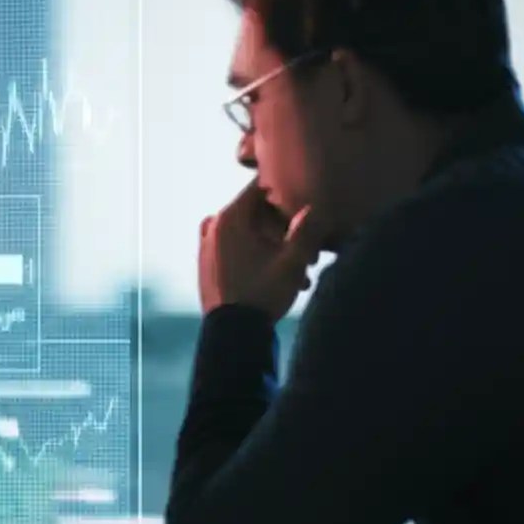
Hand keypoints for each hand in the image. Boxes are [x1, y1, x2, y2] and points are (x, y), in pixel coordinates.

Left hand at [198, 178, 327, 319]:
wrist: (231, 336)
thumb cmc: (262, 294)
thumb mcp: (293, 261)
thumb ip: (307, 229)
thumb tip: (317, 207)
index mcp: (230, 218)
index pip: (261, 187)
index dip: (287, 195)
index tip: (305, 209)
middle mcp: (213, 227)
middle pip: (256, 213)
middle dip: (285, 229)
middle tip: (311, 253)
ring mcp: (206, 247)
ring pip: (249, 235)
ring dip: (275, 248)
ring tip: (300, 274)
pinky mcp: (207, 267)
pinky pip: (236, 251)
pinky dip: (257, 257)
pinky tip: (279, 280)